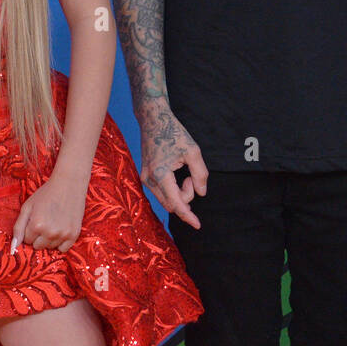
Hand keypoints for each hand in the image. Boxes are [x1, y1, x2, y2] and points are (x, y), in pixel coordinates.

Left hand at [12, 174, 86, 253]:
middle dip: (38, 236)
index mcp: (36, 225)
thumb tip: (13, 247)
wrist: (69, 183)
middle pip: (37, 246)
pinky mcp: (74, 235)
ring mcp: (63, 234)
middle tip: (45, 221)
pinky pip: (63, 249)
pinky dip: (60, 243)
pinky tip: (61, 229)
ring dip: (49, 239)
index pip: (26, 240)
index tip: (35, 219)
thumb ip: (18, 227)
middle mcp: (50, 232)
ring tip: (54, 223)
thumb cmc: (46, 193)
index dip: (30, 230)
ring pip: (49, 247)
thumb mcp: (28, 206)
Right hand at [140, 105, 208, 229]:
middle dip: (186, 197)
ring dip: (179, 193)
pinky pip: (161, 192)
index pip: (176, 203)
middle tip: (192, 177)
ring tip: (185, 174)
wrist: (153, 119)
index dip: (188, 216)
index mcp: (160, 174)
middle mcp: (149, 179)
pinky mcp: (145, 175)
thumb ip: (200, 174)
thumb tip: (202, 193)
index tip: (198, 225)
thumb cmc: (173, 132)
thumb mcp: (193, 151)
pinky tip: (178, 175)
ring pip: (166, 200)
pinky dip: (173, 189)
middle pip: (171, 204)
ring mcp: (145, 178)